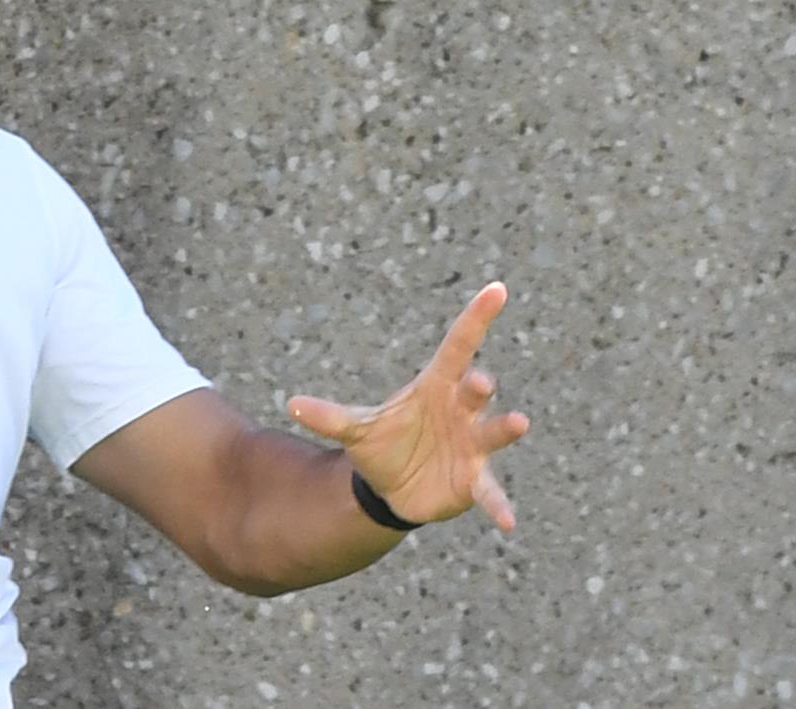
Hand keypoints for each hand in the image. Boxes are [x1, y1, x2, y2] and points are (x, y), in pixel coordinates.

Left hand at [287, 282, 531, 530]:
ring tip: (519, 422)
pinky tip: (509, 522)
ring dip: (504, 428)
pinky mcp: (474, 481)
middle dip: (479, 385)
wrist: (392, 484)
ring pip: (492, 432)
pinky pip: (490, 493)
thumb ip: (329, 418)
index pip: (458, 346)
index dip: (476, 318)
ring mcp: (472, 446)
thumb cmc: (384, 441)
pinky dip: (499, 506)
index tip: (496, 289)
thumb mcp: (356, 428)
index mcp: (436, 387)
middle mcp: (461, 411)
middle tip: (481, 380)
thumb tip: (292, 404)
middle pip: (474, 390)